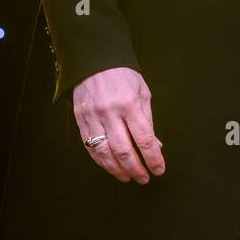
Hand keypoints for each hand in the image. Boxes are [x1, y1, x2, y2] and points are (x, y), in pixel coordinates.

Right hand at [73, 67, 164, 182]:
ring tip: (128, 177)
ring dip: (118, 170)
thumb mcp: (142, 93)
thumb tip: (155, 147)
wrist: (94, 60)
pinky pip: (90, 147)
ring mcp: (92, 117)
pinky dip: (102, 161)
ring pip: (104, 153)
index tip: (159, 169)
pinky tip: (111, 167)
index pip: (144, 139)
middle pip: (123, 150)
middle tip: (144, 178)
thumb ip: (148, 121)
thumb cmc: (123, 76)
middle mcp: (110, 112)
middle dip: (136, 169)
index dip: (153, 159)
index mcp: (129, 104)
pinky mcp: (80, 120)